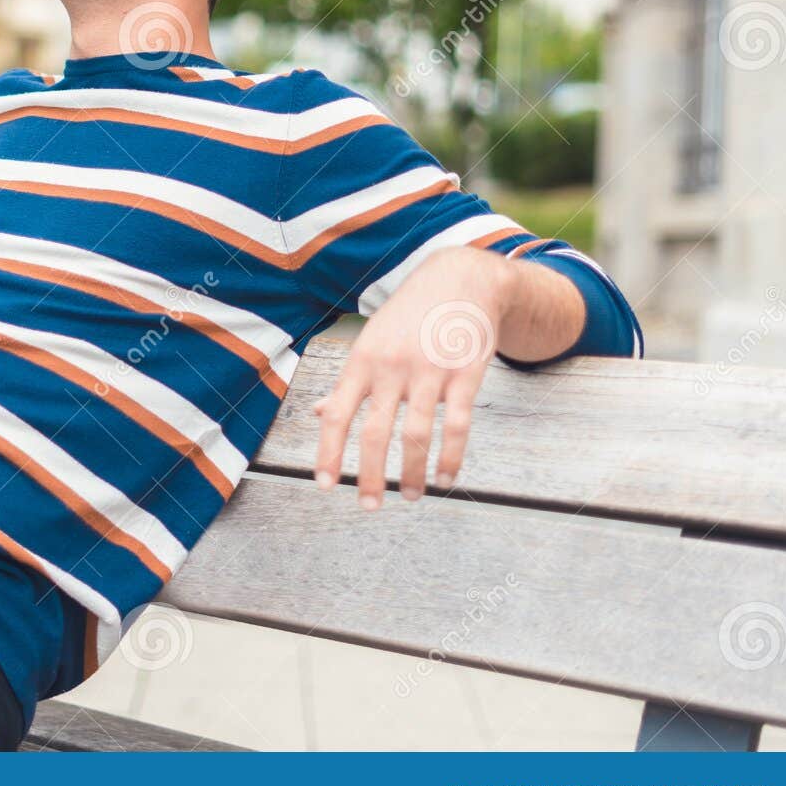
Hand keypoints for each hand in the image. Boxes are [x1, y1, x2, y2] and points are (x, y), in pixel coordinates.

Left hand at [311, 247, 511, 507]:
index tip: (324, 485)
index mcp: (362, 361)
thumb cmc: (408, 317)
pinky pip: (457, 425)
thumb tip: (320, 414)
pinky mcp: (465, 374)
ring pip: (416, 435)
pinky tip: (446, 478)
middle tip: (369, 506)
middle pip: (374, 433)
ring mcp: (430, 370)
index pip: (337, 414)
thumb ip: (348, 381)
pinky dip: (450, 457)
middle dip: (370, 477)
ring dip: (412, 474)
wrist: (461, 278)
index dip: (328, 453)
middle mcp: (392, 367)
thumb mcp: (370, 340)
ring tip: (411, 497)